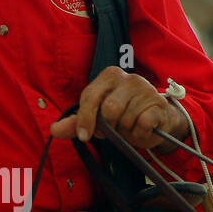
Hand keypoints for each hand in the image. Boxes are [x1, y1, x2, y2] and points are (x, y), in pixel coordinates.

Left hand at [49, 68, 185, 151]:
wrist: (157, 120)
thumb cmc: (123, 115)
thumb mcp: (97, 117)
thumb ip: (75, 123)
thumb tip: (54, 130)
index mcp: (110, 75)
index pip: (90, 97)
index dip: (85, 119)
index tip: (84, 135)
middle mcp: (129, 78)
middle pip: (109, 110)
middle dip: (108, 126)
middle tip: (114, 128)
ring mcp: (146, 89)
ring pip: (126, 119)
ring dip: (125, 131)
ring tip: (130, 127)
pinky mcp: (158, 104)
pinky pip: (142, 124)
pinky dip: (139, 134)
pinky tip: (142, 129)